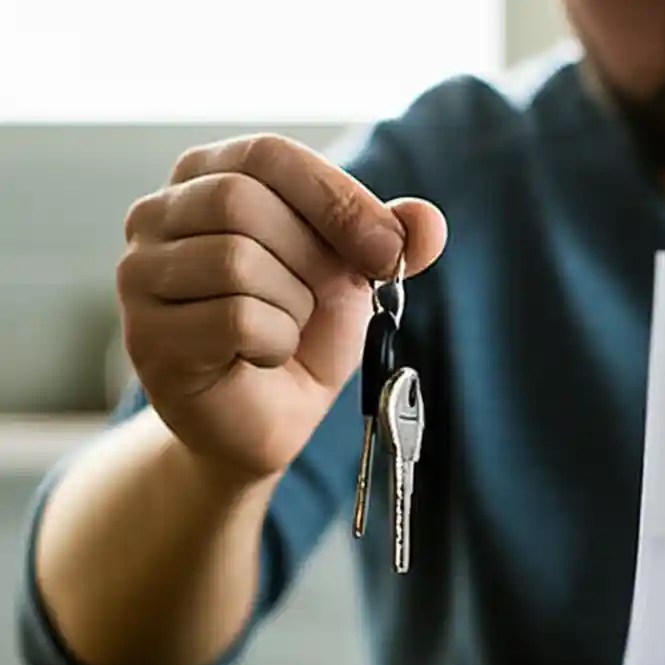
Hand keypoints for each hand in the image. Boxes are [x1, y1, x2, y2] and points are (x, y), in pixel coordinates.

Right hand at [117, 134, 446, 481]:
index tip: (388, 248)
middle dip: (311, 257)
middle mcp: (157, 214)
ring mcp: (140, 275)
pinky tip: (266, 355)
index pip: (268, 154)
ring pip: (235, 262)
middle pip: (240, 201)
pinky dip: (275, 343)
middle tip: (323, 297)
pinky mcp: (147, 337)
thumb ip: (391, 238)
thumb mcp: (355, 271)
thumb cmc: (301, 327)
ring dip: (292, 304)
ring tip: (286, 325)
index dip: (337, 198)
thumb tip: (429, 221)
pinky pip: (233, 320)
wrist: (268, 414)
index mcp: (209, 175)